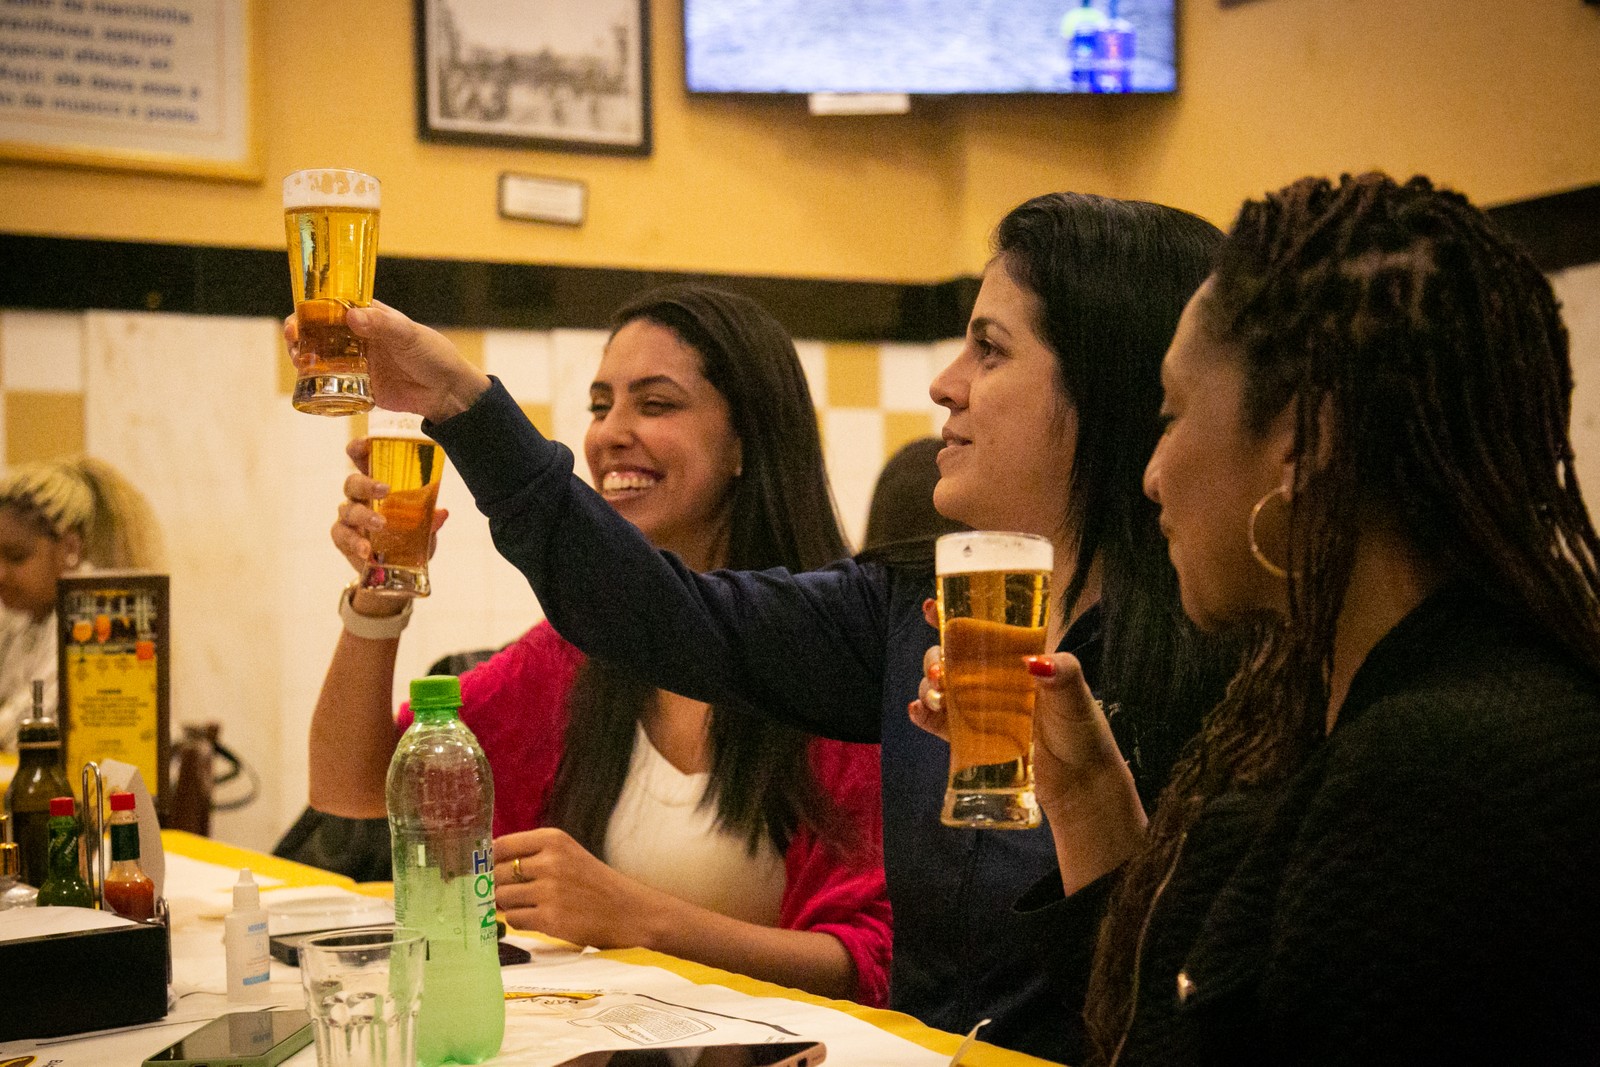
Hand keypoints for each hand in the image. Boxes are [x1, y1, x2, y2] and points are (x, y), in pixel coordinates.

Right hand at [283, 300, 490, 421]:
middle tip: (293, 342)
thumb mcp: (409, 335)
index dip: (312, 310)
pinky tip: (310, 387)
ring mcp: (358, 363)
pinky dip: (320, 386)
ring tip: (299, 363)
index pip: (334, 308)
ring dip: (305, 360)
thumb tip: (352, 317)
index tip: (298, 317)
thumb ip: (382, 326)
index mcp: (370, 318)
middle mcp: (359, 339)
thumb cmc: (433, 355)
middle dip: (301, 336)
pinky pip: (335, 386)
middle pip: (321, 333)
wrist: (447, 392)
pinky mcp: (361, 387)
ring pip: (323, 359)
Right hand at [331, 438, 448, 611]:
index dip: (360, 448)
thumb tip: (443, 513)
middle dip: (366, 483)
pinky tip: (366, 550)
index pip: (363, 459)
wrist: (396, 570)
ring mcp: (348, 517)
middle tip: (385, 489)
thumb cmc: (408, 535)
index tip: (366, 443)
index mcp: (376, 484)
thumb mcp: (424, 526)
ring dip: (364, 515)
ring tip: (381, 523)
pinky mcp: (343, 538)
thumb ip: (430, 518)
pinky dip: (354, 542)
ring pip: (347, 509)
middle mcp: (359, 497)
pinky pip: (342, 535)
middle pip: (352, 482)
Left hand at [493, 828, 671, 949]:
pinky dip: (520, 921)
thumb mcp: (569, 854)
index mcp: (554, 839)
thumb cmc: (595, 883)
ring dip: (510, 904)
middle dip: (500, 885)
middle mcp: (549, 861)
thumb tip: (488, 865)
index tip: (490, 868)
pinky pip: (514, 919)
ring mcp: (548, 891)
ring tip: (531, 905)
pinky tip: (539, 918)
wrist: (628, 912)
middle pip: (497, 872)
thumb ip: (534, 854)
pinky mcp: (549, 918)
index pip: (501, 844)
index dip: (490, 859)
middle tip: (515, 892)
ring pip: (502, 897)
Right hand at [906, 597, 1129, 820]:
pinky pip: (941, 723)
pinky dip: (925, 715)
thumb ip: (1062, 674)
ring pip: (941, 688)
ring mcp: (981, 710)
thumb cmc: (1082, 733)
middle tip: (937, 672)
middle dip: (935, 658)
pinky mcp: (972, 739)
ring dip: (927, 687)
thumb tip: (1034, 661)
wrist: (1080, 785)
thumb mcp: (1076, 697)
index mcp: (1017, 661)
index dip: (953, 618)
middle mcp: (995, 681)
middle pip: (951, 658)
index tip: (932, 609)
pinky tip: (918, 712)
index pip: (981, 631)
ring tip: (933, 697)